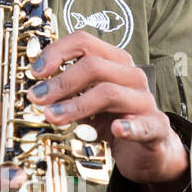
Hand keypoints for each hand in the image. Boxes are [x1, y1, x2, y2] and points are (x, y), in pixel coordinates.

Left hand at [26, 31, 187, 187]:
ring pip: (109, 92)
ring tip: (53, 117)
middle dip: (60, 82)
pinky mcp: (156, 128)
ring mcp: (145, 101)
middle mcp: (131, 76)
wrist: (148, 148)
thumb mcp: (87, 102)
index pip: (84, 43)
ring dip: (76, 105)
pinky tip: (116, 129)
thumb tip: (36, 88)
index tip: (36, 73)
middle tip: (36, 98)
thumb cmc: (115, 119)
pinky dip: (129, 127)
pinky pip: (144, 125)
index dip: (56, 53)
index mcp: (114, 63)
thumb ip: (67, 92)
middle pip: (93, 66)